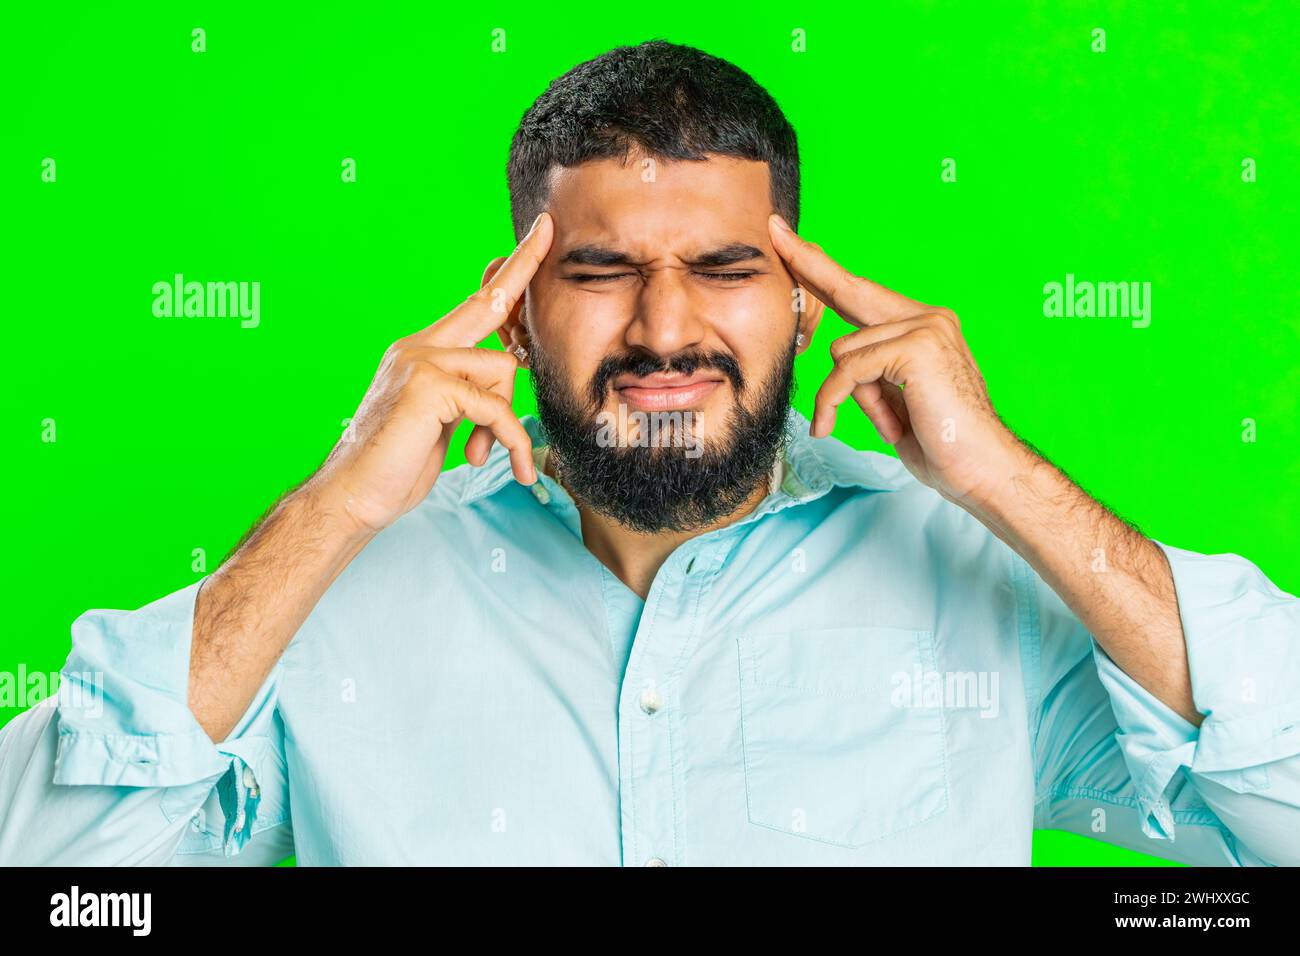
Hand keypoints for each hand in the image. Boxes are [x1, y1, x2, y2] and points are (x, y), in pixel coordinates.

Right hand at [307, 212, 553, 533]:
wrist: (352, 497)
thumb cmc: (396, 467)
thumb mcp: (442, 422)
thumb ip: (469, 392)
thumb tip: (505, 373)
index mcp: (421, 351)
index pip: (475, 304)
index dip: (508, 272)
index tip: (536, 235)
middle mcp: (417, 346)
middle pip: (489, 302)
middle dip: (523, 265)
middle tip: (547, 227)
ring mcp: (419, 361)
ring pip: (501, 369)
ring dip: (505, 421)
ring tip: (484, 454)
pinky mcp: (427, 387)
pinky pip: (495, 407)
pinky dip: (509, 440)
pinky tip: (508, 467)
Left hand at [768, 213, 1025, 508]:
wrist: (984, 470)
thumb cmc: (942, 445)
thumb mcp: (893, 404)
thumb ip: (869, 375)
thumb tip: (836, 356)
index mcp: (923, 326)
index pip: (862, 292)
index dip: (824, 269)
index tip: (792, 242)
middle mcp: (928, 317)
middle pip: (850, 288)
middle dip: (808, 263)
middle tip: (774, 231)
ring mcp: (926, 328)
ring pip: (842, 350)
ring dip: (842, 395)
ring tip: (885, 424)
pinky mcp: (917, 347)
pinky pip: (848, 370)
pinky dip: (834, 401)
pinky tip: (831, 424)